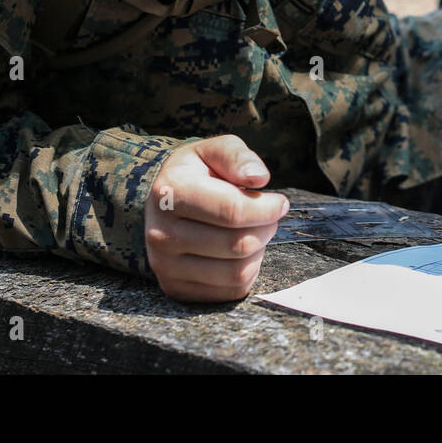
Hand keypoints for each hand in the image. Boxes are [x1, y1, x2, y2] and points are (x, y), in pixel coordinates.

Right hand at [145, 134, 288, 302]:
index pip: (232, 211)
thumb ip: (237, 157)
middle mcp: (162, 234)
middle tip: (267, 216)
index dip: (267, 208)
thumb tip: (258, 178)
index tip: (280, 202)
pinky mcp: (176, 288)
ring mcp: (165, 266)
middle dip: (266, 228)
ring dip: (258, 251)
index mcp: (171, 193)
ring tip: (253, 231)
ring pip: (237, 272)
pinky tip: (240, 252)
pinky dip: (247, 272)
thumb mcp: (213, 150)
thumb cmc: (196, 174)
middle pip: (238, 244)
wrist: (163, 204)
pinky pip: (231, 291)